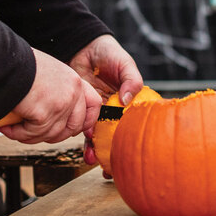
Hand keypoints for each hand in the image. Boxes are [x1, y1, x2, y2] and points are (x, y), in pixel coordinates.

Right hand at [0, 49, 101, 143]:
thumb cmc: (19, 64)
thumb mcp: (49, 73)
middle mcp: (72, 92)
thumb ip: (57, 91)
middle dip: (53, 135)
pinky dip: (17, 133)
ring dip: (30, 135)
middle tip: (34, 132)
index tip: (72, 129)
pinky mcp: (44, 115)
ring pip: (50, 134)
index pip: (94, 105)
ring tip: (13, 128)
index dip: (85, 121)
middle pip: (73, 127)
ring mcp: (60, 104)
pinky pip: (32, 134)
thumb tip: (53, 113)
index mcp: (74, 81)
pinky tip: (7, 126)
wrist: (5, 61)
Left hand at [69, 34, 142, 164]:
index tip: (133, 155)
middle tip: (109, 168)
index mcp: (128, 101)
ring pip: (99, 135)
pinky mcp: (82, 109)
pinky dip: (82, 139)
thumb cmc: (109, 53)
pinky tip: (83, 148)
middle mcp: (114, 109)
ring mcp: (98, 111)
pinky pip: (82, 127)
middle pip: (116, 135)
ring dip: (95, 150)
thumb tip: (127, 100)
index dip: (134, 140)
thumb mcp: (125, 63)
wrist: (82, 46)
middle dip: (112, 153)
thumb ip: (131, 80)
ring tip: (92, 160)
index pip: (134, 123)